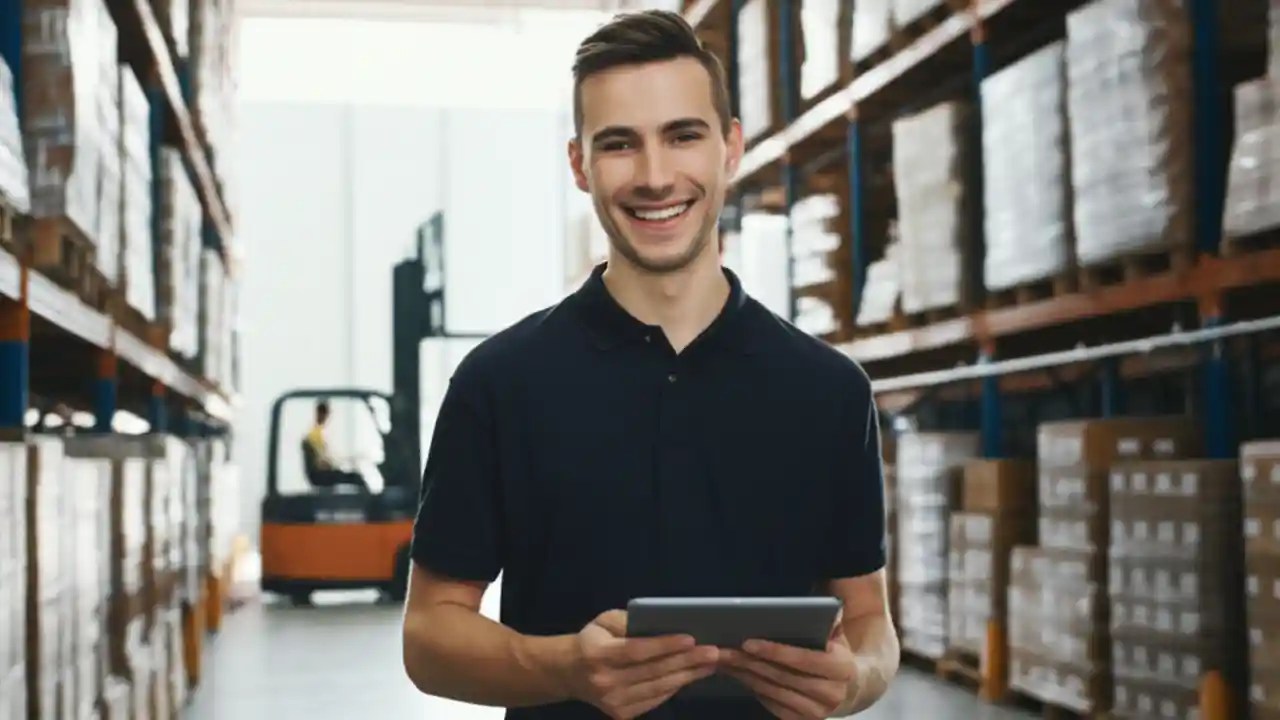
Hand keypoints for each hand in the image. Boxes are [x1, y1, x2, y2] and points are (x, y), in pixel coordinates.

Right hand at [564, 610, 719, 718]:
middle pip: (653, 672)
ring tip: (710, 663)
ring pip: (659, 688)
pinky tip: (691, 675)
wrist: (570, 673)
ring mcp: (614, 703)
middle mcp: (605, 682)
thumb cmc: (593, 640)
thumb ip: (629, 622)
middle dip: (686, 661)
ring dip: (688, 676)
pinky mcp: (622, 715)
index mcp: (598, 655)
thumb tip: (661, 623)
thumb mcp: (604, 621)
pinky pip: (656, 700)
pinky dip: (675, 687)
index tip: (691, 639)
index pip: (637, 651)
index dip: (665, 646)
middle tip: (713, 652)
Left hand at [719, 612, 857, 718]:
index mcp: (842, 668)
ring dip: (746, 676)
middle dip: (751, 662)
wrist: (849, 690)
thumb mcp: (838, 636)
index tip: (748, 643)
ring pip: (773, 692)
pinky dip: (754, 689)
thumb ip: (828, 622)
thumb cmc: (835, 655)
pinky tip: (740, 675)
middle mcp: (831, 694)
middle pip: (782, 676)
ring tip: (727, 661)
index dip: (774, 651)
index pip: (802, 659)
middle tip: (726, 650)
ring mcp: (817, 712)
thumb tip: (817, 610)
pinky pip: (772, 705)